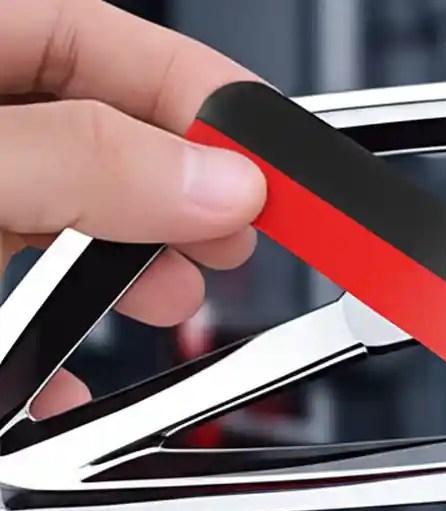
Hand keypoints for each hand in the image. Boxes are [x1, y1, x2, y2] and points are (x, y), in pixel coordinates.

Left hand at [1, 0, 265, 416]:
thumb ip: (80, 164)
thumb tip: (216, 183)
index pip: (113, 44)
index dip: (208, 102)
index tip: (275, 170)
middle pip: (106, 137)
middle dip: (182, 199)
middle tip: (236, 240)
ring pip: (66, 221)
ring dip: (131, 274)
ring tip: (173, 302)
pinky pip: (16, 300)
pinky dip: (52, 352)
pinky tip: (69, 388)